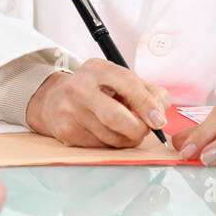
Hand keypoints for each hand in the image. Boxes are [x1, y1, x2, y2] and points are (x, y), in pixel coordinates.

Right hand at [25, 58, 169, 147]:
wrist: (54, 99)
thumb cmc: (96, 89)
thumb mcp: (119, 79)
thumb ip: (147, 91)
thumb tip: (161, 112)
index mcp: (97, 68)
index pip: (127, 84)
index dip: (147, 104)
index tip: (159, 120)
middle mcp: (80, 88)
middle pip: (116, 117)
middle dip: (139, 129)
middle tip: (147, 130)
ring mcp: (70, 111)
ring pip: (111, 137)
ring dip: (128, 139)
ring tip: (127, 129)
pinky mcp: (66, 132)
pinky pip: (100, 147)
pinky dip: (112, 144)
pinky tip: (108, 132)